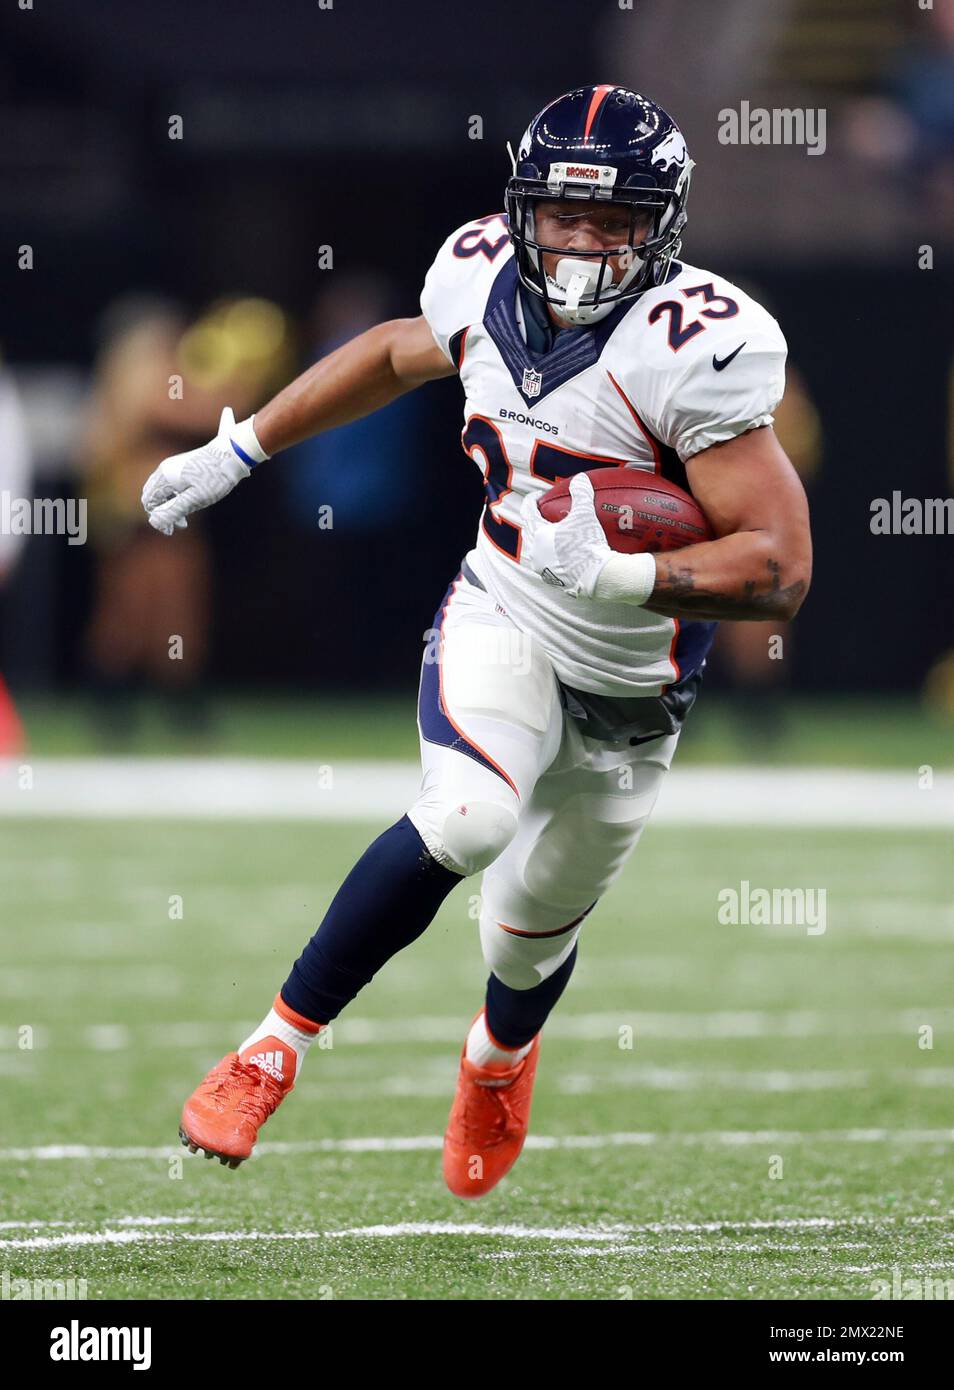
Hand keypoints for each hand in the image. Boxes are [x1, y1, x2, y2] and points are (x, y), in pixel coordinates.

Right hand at [141, 407, 263, 535]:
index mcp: (164, 478)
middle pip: (151, 496)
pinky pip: (169, 485)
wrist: (231, 454)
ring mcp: (171, 466)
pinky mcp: (180, 467)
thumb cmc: (214, 478)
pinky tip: (188, 504)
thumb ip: (173, 510)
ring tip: (185, 518)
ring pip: (160, 491)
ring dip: (168, 506)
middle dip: (161, 512)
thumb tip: (154, 522)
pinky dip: (173, 497)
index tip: (172, 531)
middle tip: (180, 525)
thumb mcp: (195, 499)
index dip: (157, 519)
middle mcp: (164, 470)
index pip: (149, 502)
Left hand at [519, 473, 610, 598]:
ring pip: (534, 548)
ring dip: (539, 538)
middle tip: (543, 512)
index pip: (528, 511)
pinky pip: (544, 562)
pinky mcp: (551, 579)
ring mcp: (541, 567)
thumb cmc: (587, 544)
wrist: (597, 576)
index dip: (532, 500)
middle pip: (528, 530)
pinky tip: (559, 551)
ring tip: (551, 532)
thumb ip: (581, 494)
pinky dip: (548, 553)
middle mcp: (535, 552)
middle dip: (534, 519)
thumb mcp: (585, 515)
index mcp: (538, 535)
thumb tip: (581, 479)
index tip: (540, 494)